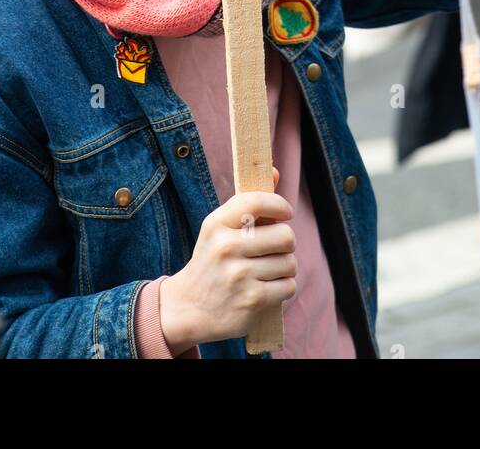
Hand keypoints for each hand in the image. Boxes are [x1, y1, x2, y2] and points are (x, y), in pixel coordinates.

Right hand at [159, 187, 295, 353]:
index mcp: (216, 224)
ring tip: (269, 269)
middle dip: (286, 242)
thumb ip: (249, 201)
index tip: (286, 213)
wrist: (188, 308)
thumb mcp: (219, 228)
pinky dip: (284, 287)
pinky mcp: (251, 301)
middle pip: (284, 235)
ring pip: (290, 263)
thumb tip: (277, 171)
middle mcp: (226, 247)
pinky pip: (288, 286)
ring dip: (285, 267)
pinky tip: (269, 287)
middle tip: (277, 248)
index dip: (280, 205)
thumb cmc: (211, 260)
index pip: (258, 201)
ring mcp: (239, 276)